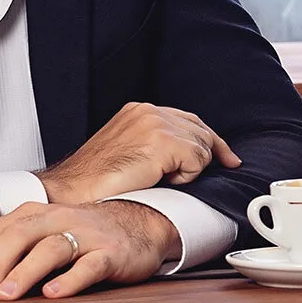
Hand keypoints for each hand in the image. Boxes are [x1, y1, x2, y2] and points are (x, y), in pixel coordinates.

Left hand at [0, 200, 180, 300]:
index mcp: (36, 214)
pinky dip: (70, 279)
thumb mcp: (38, 240)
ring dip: (25, 272)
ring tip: (7, 294)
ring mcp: (87, 235)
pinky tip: (54, 294)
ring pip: (51, 248)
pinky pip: (90, 264)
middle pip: (19, 234)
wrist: (140, 226)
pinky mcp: (112, 253)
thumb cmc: (84, 236)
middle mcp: (59, 219)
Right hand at [38, 102, 239, 206]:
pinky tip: (159, 179)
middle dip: (205, 157)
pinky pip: (197, 161)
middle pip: (201, 131)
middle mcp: (149, 111)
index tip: (228, 158)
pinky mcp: (161, 141)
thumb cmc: (97, 183)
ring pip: (201, 147)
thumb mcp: (130, 152)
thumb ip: (156, 144)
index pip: (190, 120)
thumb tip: (189, 155)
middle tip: (191, 177)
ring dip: (188, 170)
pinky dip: (185, 176)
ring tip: (157, 178)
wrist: (73, 192)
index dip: (211, 141)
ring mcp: (155, 123)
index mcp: (140, 111)